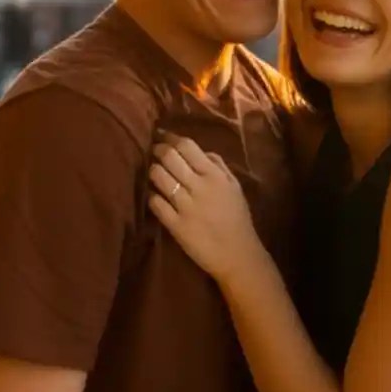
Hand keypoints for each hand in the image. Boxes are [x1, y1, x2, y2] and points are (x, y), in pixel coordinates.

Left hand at [148, 133, 266, 281]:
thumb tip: (201, 151)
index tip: (162, 136)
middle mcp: (199, 187)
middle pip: (169, 157)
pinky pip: (156, 203)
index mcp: (215, 175)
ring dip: (153, 171)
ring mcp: (185, 206)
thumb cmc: (237, 219)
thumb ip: (219, 166)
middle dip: (157, 150)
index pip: (187, 146)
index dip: (170, 137)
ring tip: (154, 173)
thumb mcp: (234, 187)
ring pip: (158, 177)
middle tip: (153, 150)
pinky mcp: (175, 225)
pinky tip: (156, 196)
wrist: (237, 255)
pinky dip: (153, 196)